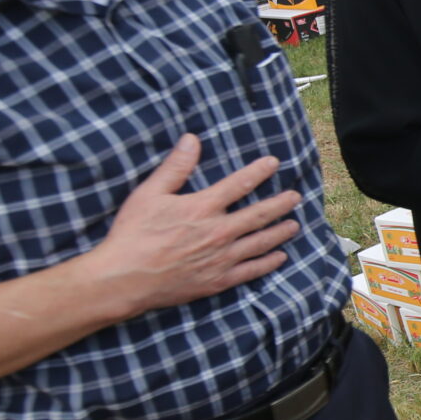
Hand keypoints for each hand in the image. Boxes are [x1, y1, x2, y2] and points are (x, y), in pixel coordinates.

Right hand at [84, 135, 301, 319]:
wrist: (125, 278)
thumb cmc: (133, 234)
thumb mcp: (149, 194)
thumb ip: (175, 167)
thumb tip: (192, 139)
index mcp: (203, 207)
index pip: (239, 184)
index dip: (259, 171)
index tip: (274, 163)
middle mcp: (219, 232)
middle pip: (258, 215)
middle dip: (280, 204)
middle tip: (295, 197)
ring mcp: (221, 258)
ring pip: (260, 243)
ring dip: (280, 232)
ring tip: (294, 225)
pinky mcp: (218, 280)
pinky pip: (251, 271)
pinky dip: (268, 263)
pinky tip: (279, 257)